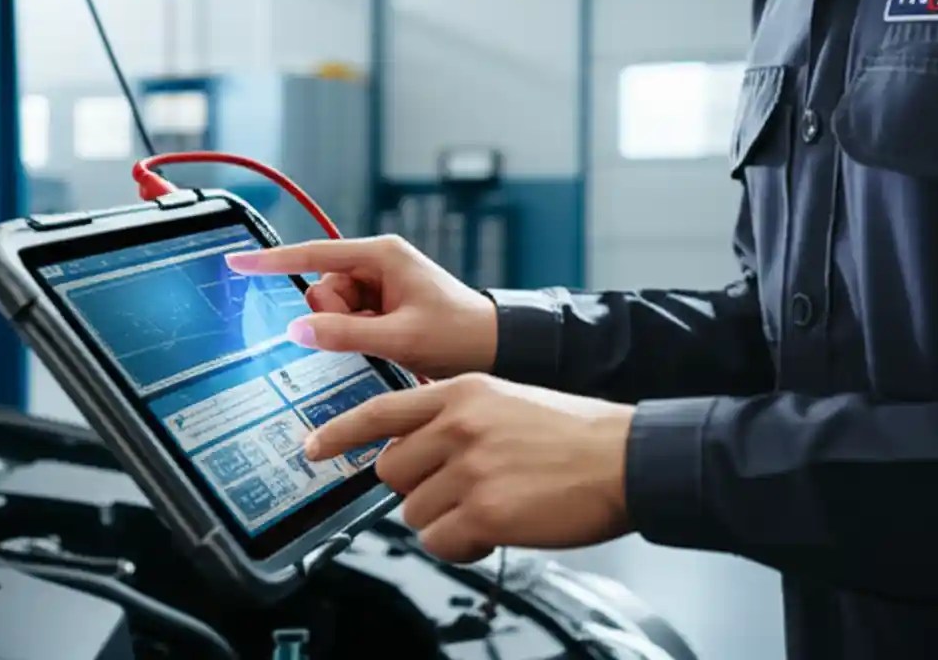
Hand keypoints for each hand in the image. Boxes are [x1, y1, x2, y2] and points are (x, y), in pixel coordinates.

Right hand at [226, 235, 496, 377]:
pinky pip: (347, 320)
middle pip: (322, 290)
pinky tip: (387, 341)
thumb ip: (345, 334)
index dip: (272, 261)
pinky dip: (358, 334)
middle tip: (374, 332)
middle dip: (335, 317)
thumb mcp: (399, 338)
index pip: (312, 256)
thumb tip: (298, 330)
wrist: (495, 346)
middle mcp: (376, 264)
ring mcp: (378, 285)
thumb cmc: (458, 333)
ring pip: (332, 309)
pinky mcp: (381, 304)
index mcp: (380, 255)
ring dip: (349, 329)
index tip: (238, 263)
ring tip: (388, 338)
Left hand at [305, 374, 633, 561]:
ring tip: (490, 506)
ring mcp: (468, 468)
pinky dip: (462, 545)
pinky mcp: (484, 511)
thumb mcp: (503, 401)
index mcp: (458, 392)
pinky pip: (439, 542)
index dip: (338, 433)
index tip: (312, 449)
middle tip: (459, 490)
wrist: (625, 457)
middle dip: (418, 489)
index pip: (379, 412)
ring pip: (413, 512)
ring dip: (445, 520)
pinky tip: (494, 531)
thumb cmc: (572, 433)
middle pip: (391, 473)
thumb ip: (452, 417)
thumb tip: (411, 451)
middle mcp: (456, 425)